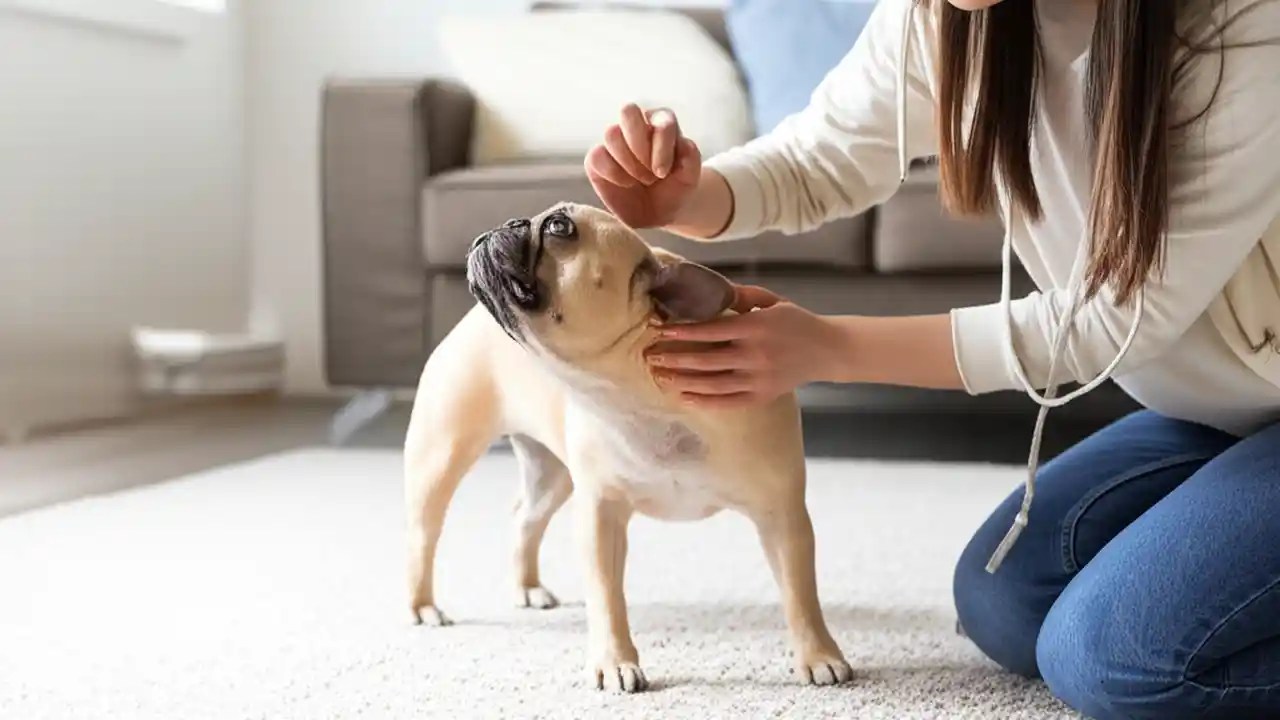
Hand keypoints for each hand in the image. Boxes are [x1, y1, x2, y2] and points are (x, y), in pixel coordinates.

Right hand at [585, 104, 701, 228]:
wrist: (659, 211)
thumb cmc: (674, 188)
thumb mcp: (690, 177)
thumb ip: (691, 157)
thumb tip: (683, 143)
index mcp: (662, 123)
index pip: (661, 122)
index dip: (661, 148)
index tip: (663, 173)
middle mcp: (637, 125)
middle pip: (628, 110)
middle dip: (638, 144)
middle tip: (649, 172)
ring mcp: (615, 140)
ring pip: (612, 133)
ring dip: (628, 163)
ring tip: (641, 180)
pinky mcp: (597, 158)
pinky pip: (597, 155)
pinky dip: (612, 173)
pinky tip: (626, 184)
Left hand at [645, 285, 845, 407]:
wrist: (827, 350)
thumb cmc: (795, 321)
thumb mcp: (771, 300)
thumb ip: (741, 295)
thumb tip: (711, 288)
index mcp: (755, 327)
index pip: (712, 331)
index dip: (684, 332)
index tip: (660, 330)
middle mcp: (755, 355)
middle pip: (707, 360)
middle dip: (675, 359)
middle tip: (650, 357)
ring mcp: (758, 378)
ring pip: (713, 383)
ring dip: (683, 381)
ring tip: (661, 376)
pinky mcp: (762, 396)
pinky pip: (728, 402)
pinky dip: (705, 401)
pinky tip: (684, 397)